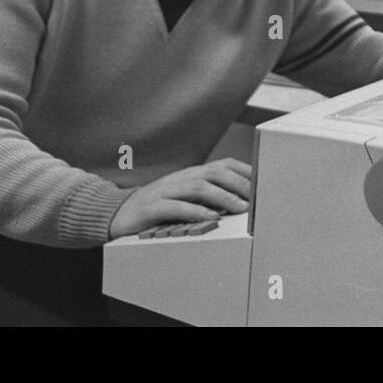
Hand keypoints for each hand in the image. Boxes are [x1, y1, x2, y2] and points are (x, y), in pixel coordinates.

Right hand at [108, 159, 252, 238]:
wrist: (116, 214)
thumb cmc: (158, 207)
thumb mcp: (185, 198)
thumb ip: (208, 196)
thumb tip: (242, 201)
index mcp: (191, 174)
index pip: (223, 165)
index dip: (246, 171)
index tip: (266, 182)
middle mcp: (180, 178)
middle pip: (215, 172)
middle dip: (240, 183)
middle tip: (259, 197)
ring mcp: (165, 190)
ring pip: (198, 187)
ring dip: (223, 197)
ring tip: (241, 208)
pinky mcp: (151, 207)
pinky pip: (175, 206)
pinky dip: (194, 211)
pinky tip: (210, 218)